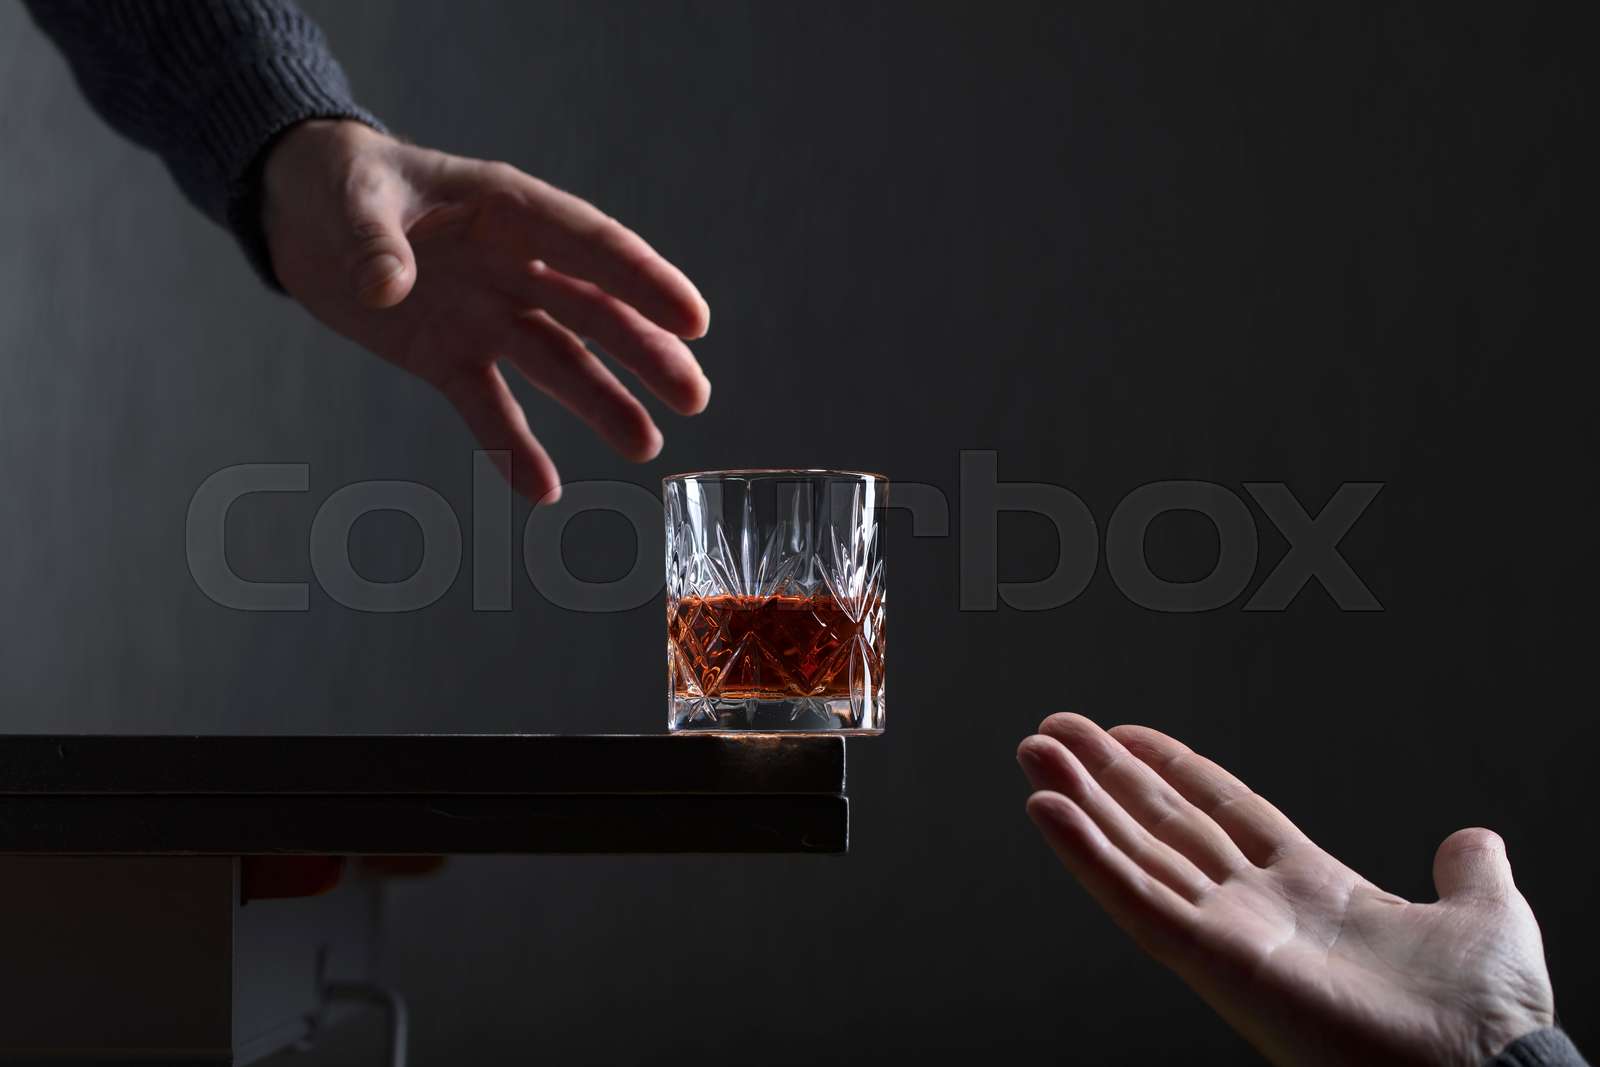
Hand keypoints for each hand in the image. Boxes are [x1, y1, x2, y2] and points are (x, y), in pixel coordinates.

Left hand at [261, 120, 710, 502]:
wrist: (301, 210)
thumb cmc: (341, 181)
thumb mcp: (352, 196)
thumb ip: (372, 241)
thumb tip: (388, 287)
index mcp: (509, 211)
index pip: (591, 246)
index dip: (644, 281)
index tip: (693, 320)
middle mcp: (513, 266)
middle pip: (593, 312)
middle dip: (646, 354)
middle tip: (694, 397)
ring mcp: (487, 315)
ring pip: (558, 363)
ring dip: (602, 404)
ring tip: (645, 447)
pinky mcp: (450, 357)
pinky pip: (488, 407)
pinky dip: (513, 448)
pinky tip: (543, 491)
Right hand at [1017, 714, 1554, 1066]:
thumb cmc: (1489, 1016)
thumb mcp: (1487, 916)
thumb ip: (1469, 873)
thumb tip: (1473, 839)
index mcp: (1313, 891)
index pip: (1225, 815)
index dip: (1175, 771)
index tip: (1125, 733)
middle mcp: (1257, 908)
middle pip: (1165, 826)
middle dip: (1107, 778)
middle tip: (1052, 732)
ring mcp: (1227, 933)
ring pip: (1137, 855)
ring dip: (1080, 802)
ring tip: (1035, 752)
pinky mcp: (1210, 960)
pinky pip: (1136, 900)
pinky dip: (1087, 855)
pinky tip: (1047, 809)